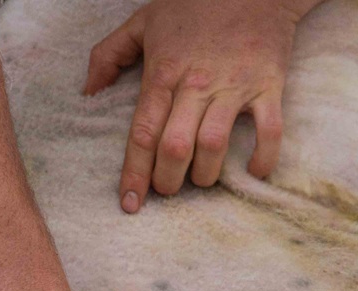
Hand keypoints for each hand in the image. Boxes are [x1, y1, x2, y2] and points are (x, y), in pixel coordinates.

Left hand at [84, 0, 319, 212]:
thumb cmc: (193, 4)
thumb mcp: (142, 21)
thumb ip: (108, 55)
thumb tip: (88, 92)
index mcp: (164, 73)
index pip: (143, 134)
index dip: (134, 174)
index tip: (130, 203)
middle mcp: (197, 84)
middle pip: (175, 148)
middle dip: (167, 181)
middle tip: (167, 188)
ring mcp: (234, 86)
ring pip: (214, 146)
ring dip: (205, 175)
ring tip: (200, 179)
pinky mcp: (269, 85)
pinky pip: (269, 130)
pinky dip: (263, 158)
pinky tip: (252, 172)